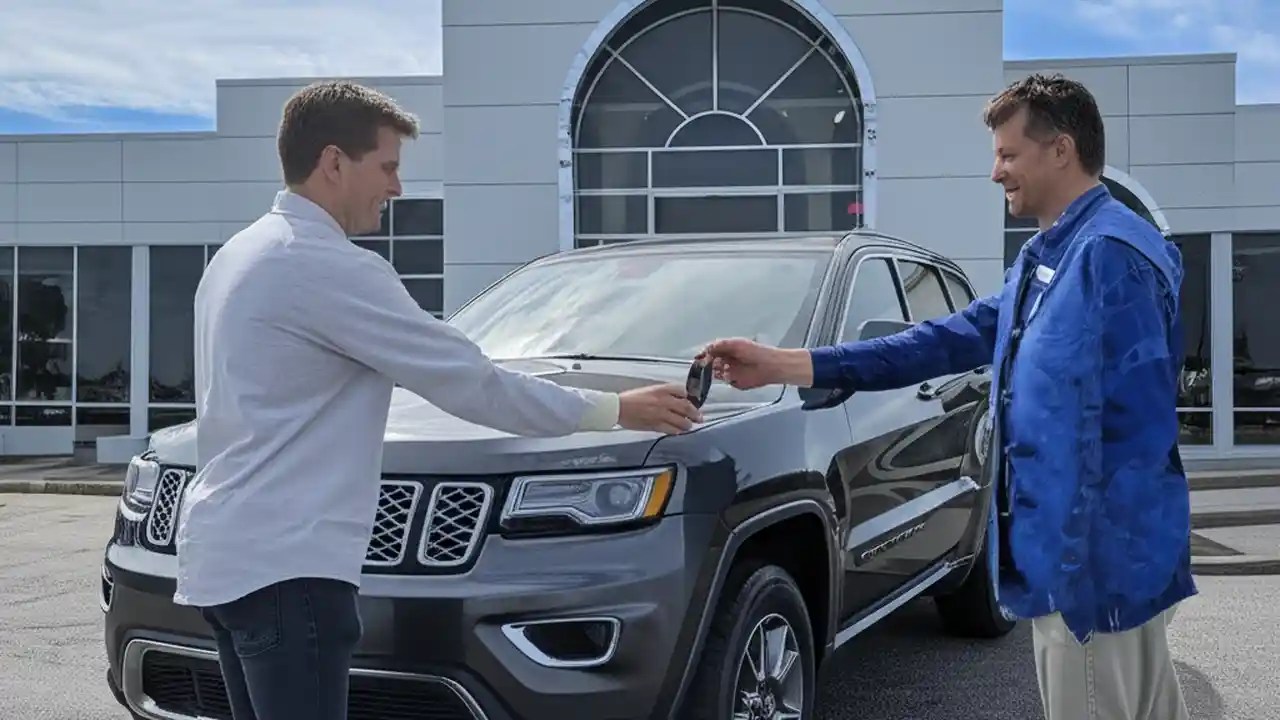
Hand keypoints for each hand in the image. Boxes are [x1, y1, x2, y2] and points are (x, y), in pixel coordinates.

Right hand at [618, 384, 703, 433]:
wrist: (618, 408)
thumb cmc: (631, 398)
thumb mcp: (650, 390)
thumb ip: (664, 393)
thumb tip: (678, 400)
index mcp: (661, 389)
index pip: (683, 391)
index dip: (691, 397)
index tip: (694, 401)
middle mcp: (663, 401)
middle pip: (686, 407)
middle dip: (695, 414)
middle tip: (699, 417)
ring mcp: (660, 414)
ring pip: (681, 421)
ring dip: (687, 424)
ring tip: (688, 426)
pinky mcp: (656, 425)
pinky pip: (672, 430)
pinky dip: (677, 431)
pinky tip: (678, 431)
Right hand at [695, 338, 813, 389]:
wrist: (770, 366)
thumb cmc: (755, 352)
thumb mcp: (736, 344)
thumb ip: (720, 345)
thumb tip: (705, 349)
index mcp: (727, 350)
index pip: (710, 352)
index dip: (703, 355)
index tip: (698, 358)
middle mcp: (727, 361)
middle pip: (710, 364)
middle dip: (707, 365)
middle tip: (707, 365)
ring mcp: (731, 372)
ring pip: (716, 374)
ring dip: (717, 372)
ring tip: (722, 369)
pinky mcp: (736, 383)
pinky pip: (727, 382)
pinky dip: (726, 380)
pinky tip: (730, 376)